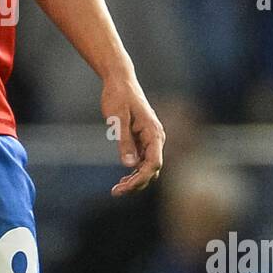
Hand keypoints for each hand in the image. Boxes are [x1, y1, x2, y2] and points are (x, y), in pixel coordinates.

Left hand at [102, 77, 164, 195]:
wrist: (119, 80)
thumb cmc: (118, 96)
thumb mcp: (118, 119)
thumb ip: (124, 141)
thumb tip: (130, 165)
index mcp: (154, 133)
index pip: (154, 163)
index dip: (140, 178)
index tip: (124, 187)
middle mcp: (156, 138)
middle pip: (152, 169)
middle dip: (136, 183)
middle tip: (116, 192)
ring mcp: (150, 140)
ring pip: (147, 167)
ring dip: (135, 180)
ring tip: (117, 189)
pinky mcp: (143, 140)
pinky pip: (142, 161)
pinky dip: (133, 172)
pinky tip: (122, 180)